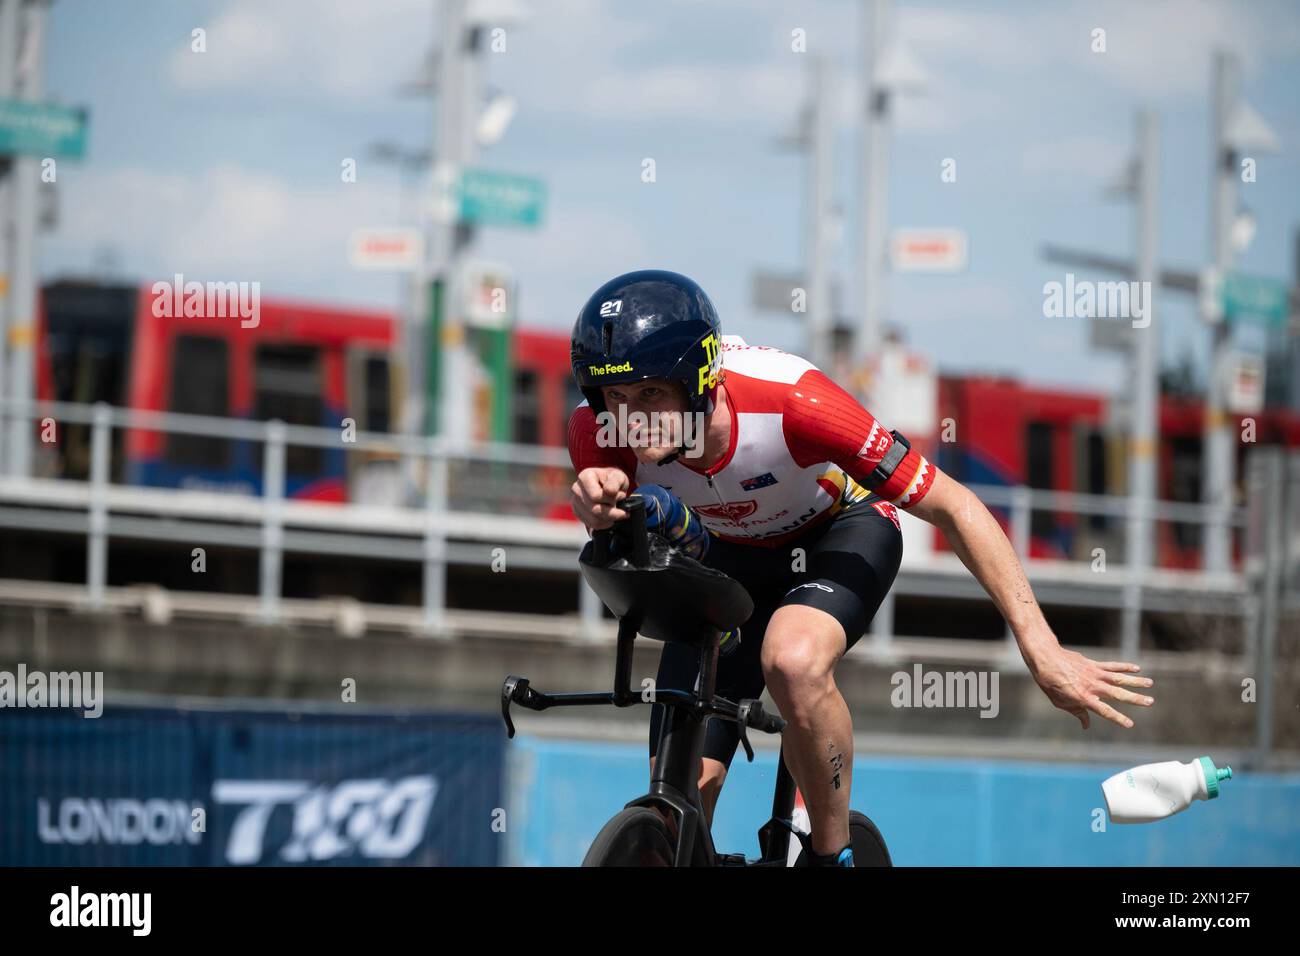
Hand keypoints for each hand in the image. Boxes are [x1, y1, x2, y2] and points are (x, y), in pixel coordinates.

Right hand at [571, 467, 630, 529]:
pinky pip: (592, 524)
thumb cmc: (614, 480)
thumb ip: (615, 482)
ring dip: (609, 519)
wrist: (608, 485)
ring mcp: (575, 502)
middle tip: (621, 507)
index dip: (611, 499)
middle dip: (612, 511)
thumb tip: (609, 491)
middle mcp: (577, 489)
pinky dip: (604, 523)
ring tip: (616, 512)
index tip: (622, 496)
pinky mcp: (577, 512)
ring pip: (594, 520)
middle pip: (595, 509)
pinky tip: (609, 516)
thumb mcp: (619, 477)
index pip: (596, 496)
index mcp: (585, 477)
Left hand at [1028, 646, 1154, 729]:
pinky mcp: (1094, 664)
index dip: (1118, 718)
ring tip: (1150, 684)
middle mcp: (1093, 687)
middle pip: (1118, 694)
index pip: (1105, 711)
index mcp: (1084, 698)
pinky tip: (1137, 669)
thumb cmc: (1050, 683)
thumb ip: (1077, 713)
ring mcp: (1095, 674)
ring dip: (1136, 681)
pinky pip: (1112, 666)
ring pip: (1119, 678)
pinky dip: (1125, 667)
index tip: (1130, 724)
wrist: (1046, 659)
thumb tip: (1086, 725)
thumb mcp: (1060, 702)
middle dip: (1135, 699)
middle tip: (1151, 702)